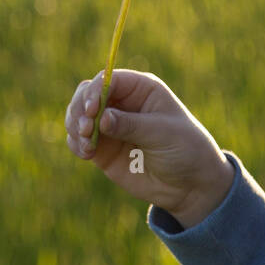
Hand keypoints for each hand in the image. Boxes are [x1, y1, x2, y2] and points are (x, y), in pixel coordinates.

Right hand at [64, 68, 233, 227]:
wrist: (189, 185)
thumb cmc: (185, 149)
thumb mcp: (162, 133)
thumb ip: (131, 124)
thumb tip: (102, 118)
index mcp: (141, 89)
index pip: (108, 79)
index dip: (95, 91)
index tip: (92, 110)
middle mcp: (121, 103)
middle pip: (86, 94)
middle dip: (80, 109)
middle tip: (85, 129)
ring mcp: (109, 125)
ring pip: (77, 115)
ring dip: (74, 127)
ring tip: (87, 145)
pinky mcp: (102, 147)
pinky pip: (77, 139)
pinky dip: (76, 144)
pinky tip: (86, 154)